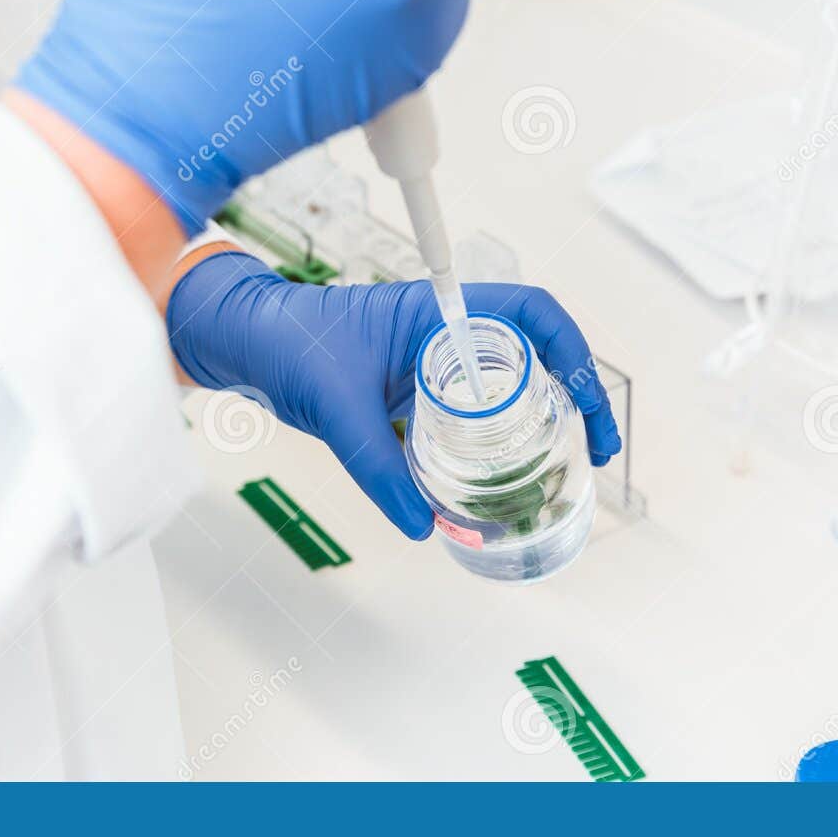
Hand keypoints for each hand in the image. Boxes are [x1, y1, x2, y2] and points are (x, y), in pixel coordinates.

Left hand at [167, 251, 621, 538]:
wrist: (241, 340)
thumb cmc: (286, 343)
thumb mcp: (336, 406)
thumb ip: (378, 466)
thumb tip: (421, 524)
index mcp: (439, 312)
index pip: (532, 313)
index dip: (574, 351)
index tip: (589, 403)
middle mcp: (445, 334)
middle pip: (535, 353)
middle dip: (576, 394)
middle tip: (596, 448)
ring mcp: (431, 363)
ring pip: (507, 385)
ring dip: (543, 418)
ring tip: (568, 465)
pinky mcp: (412, 392)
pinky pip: (469, 413)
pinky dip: (494, 440)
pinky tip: (501, 478)